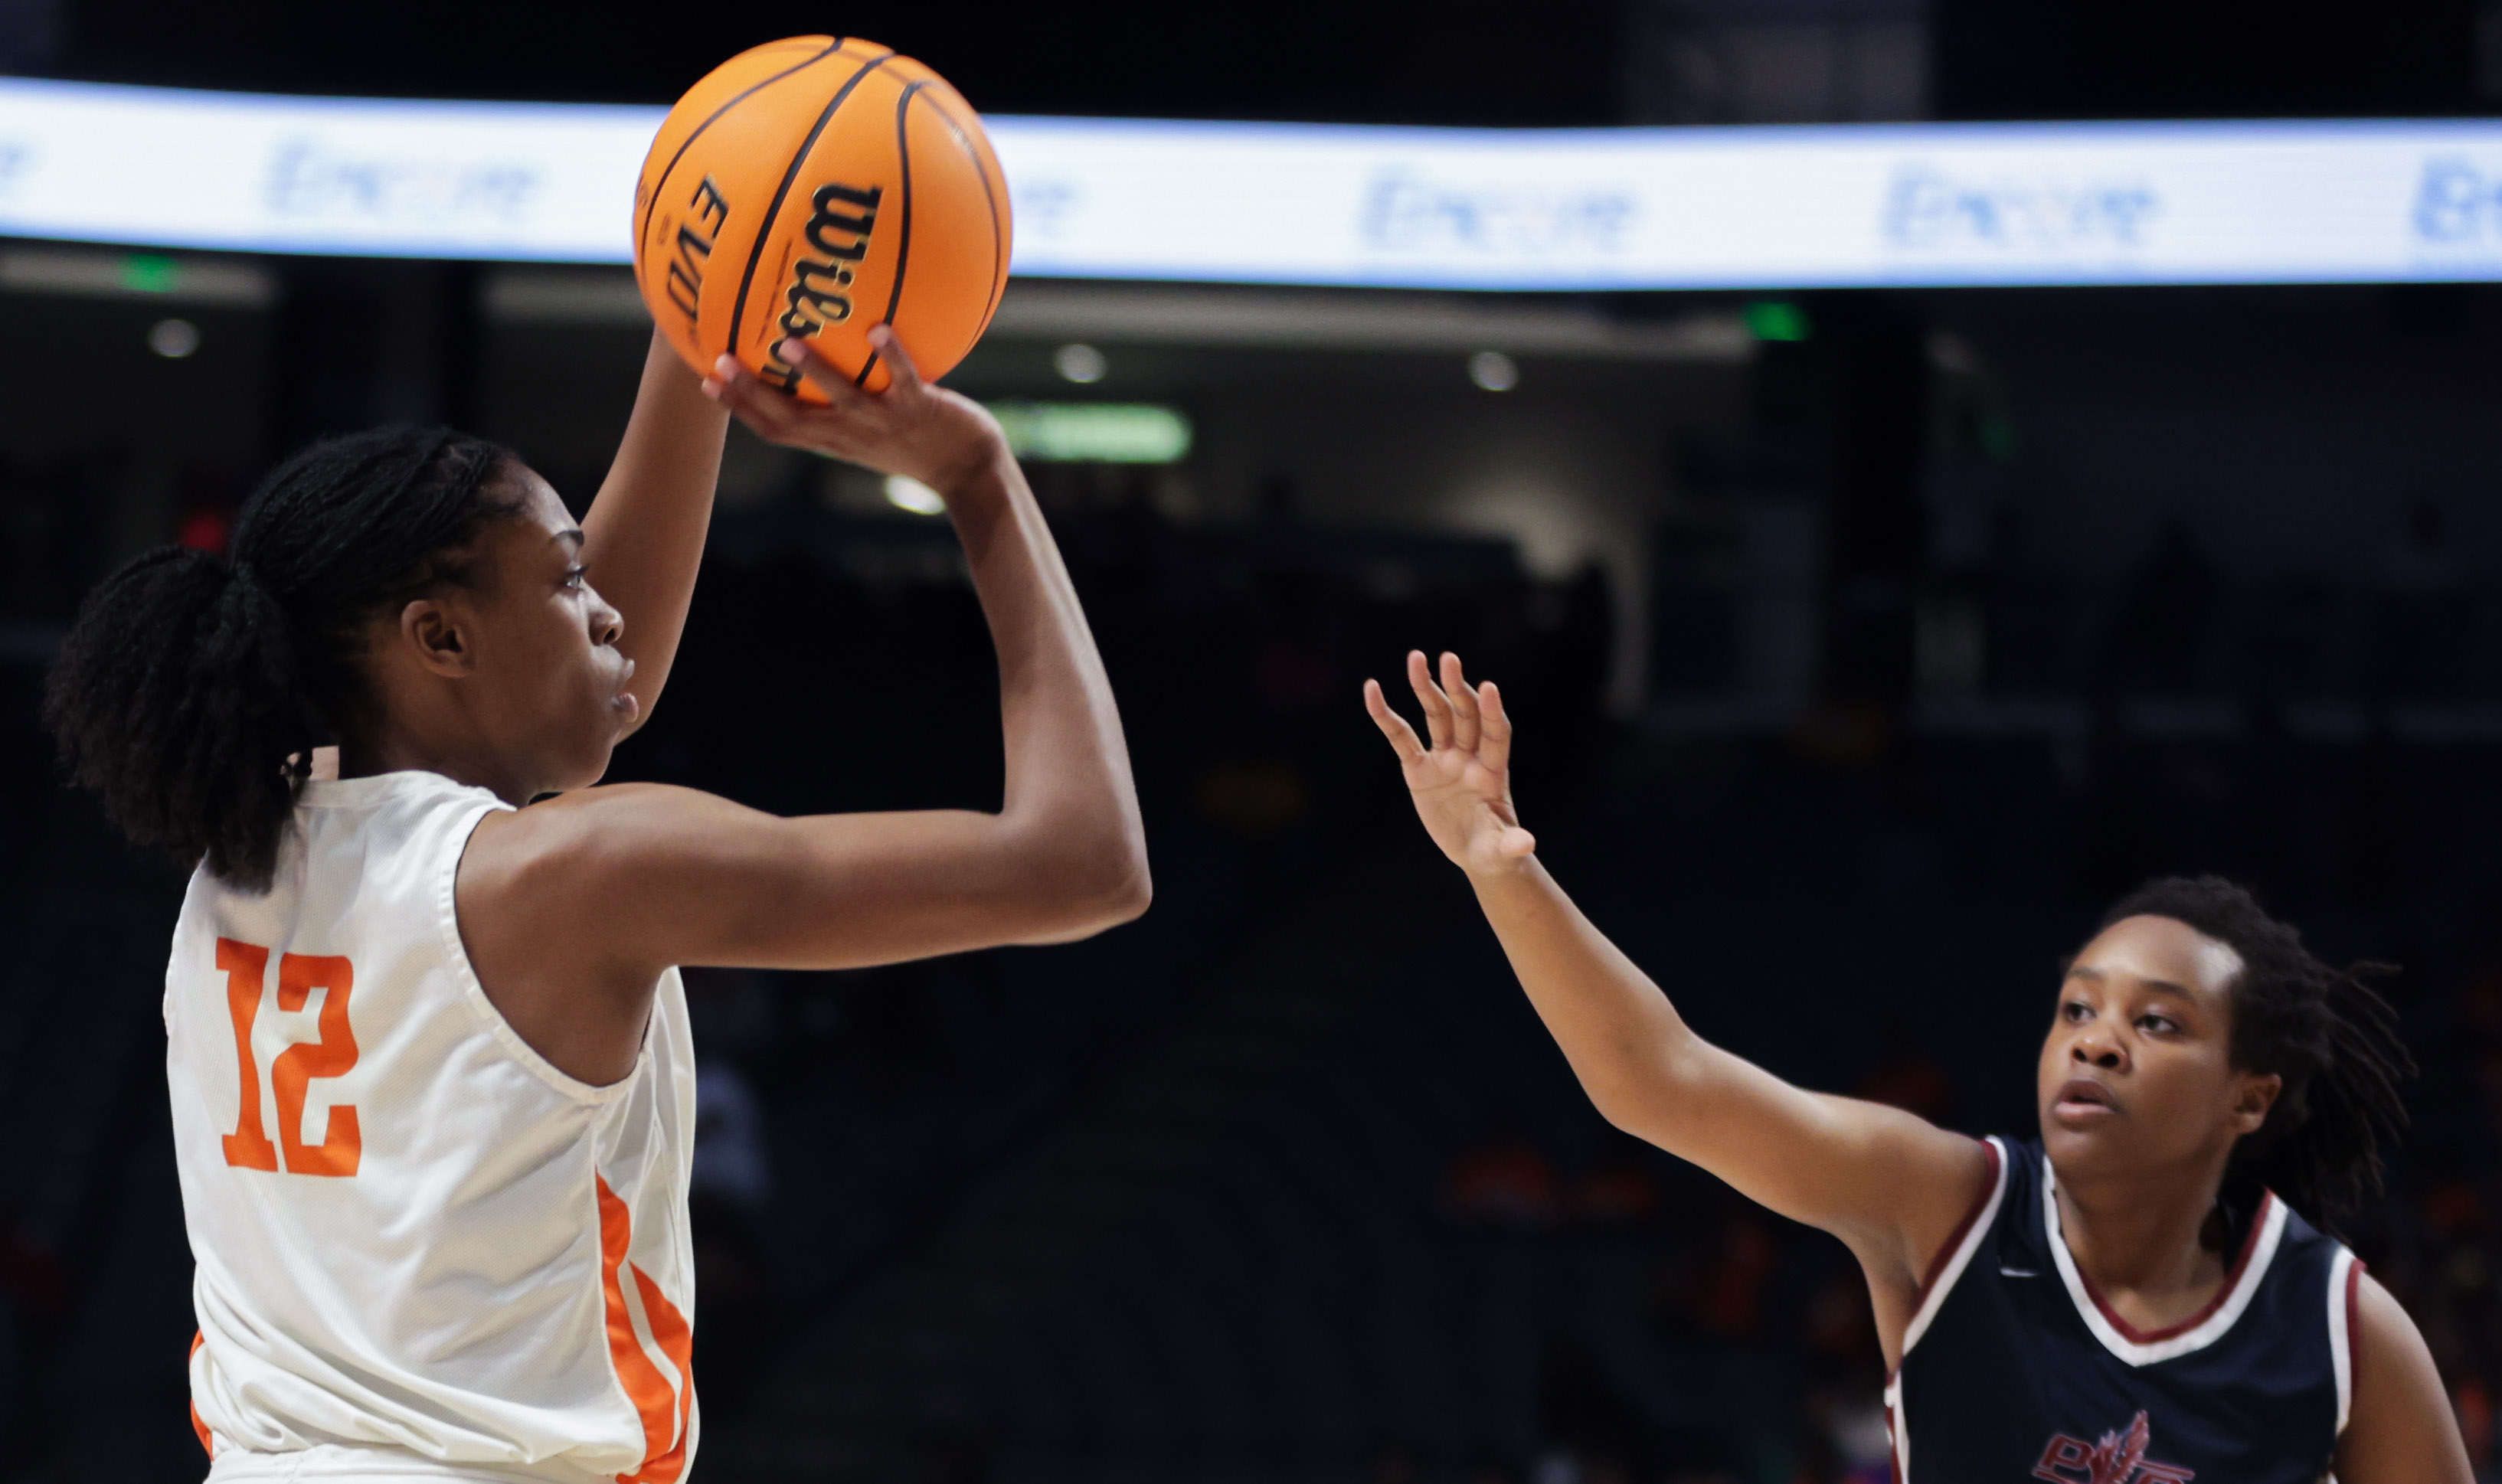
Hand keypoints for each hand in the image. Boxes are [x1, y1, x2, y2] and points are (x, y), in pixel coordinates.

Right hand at [702, 326, 1005, 495]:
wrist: (967, 469)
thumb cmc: (917, 441)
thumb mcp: (871, 427)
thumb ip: (842, 399)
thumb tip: (818, 360)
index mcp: (834, 440)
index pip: (775, 429)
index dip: (739, 408)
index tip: (705, 381)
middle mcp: (851, 435)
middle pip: (791, 419)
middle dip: (752, 393)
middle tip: (722, 361)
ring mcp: (884, 423)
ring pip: (842, 399)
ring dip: (815, 372)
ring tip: (788, 344)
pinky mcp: (920, 409)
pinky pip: (902, 379)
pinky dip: (891, 355)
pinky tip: (878, 327)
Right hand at [1364, 650, 1535, 875]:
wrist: (1476, 851)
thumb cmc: (1495, 849)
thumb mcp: (1503, 850)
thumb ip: (1512, 844)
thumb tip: (1527, 845)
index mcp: (1493, 772)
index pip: (1496, 734)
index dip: (1492, 712)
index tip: (1489, 687)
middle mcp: (1469, 757)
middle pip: (1464, 715)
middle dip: (1457, 687)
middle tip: (1448, 659)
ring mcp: (1444, 759)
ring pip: (1435, 716)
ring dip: (1426, 687)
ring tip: (1416, 658)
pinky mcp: (1419, 769)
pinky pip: (1401, 737)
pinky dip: (1386, 715)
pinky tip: (1373, 690)